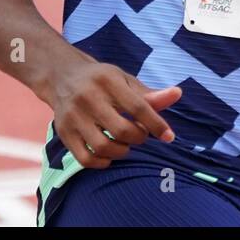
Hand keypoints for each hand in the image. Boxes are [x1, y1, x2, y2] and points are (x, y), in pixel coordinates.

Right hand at [45, 51, 181, 169]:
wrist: (61, 76)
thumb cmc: (102, 80)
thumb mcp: (125, 80)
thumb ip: (150, 93)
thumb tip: (177, 94)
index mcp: (108, 80)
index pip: (138, 107)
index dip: (156, 124)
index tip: (169, 136)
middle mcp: (88, 97)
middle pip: (122, 130)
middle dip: (139, 138)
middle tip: (140, 135)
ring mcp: (73, 116)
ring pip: (103, 147)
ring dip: (122, 152)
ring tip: (125, 144)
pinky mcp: (63, 132)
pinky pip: (85, 158)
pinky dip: (102, 163)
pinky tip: (109, 155)